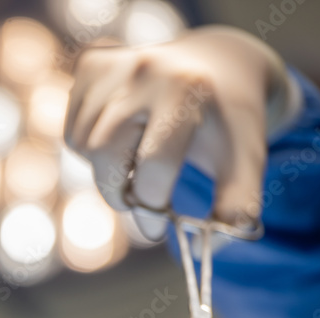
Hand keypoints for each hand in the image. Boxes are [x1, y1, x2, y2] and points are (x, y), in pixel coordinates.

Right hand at [64, 26, 294, 226]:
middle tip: (137, 204)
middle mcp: (145, 69)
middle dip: (117, 192)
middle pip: (104, 154)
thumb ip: (236, 206)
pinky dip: (91, 149)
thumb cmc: (228, 122)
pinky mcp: (91, 65)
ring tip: (136, 165)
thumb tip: (200, 251)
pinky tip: (122, 141)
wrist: (218, 64)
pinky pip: (73, 129)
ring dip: (105, 170)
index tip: (157, 229)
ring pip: (83, 145)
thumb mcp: (245, 160)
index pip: (154, 163)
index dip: (152, 207)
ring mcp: (113, 64)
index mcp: (187, 89)